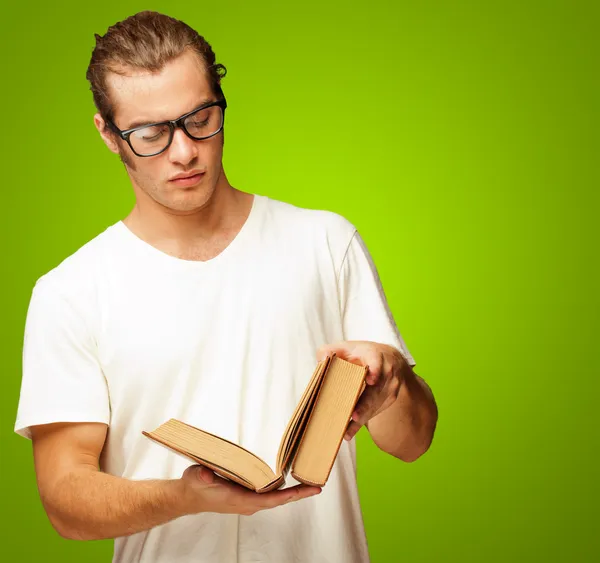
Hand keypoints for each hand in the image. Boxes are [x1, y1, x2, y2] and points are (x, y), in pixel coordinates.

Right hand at [180, 465, 320, 515]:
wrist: (188, 496)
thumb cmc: (195, 486)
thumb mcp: (196, 477)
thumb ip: (202, 476)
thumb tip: (206, 475)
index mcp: (240, 499)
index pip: (269, 499)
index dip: (288, 495)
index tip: (304, 491)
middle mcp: (248, 503)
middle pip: (278, 500)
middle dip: (298, 494)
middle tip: (318, 487)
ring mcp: (248, 500)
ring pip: (275, 498)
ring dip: (293, 492)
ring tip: (311, 484)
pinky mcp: (247, 496)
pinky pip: (270, 494)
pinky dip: (283, 490)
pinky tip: (291, 482)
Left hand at [317, 341, 408, 440]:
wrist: (388, 360)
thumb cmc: (362, 354)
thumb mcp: (348, 347)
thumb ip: (332, 350)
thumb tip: (322, 359)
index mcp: (376, 356)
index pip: (377, 362)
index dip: (375, 370)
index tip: (371, 379)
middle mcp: (387, 372)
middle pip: (376, 390)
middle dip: (366, 404)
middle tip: (355, 415)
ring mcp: (390, 387)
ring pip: (376, 404)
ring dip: (362, 418)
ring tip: (346, 430)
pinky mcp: (388, 399)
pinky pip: (375, 412)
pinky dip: (362, 422)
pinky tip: (348, 432)